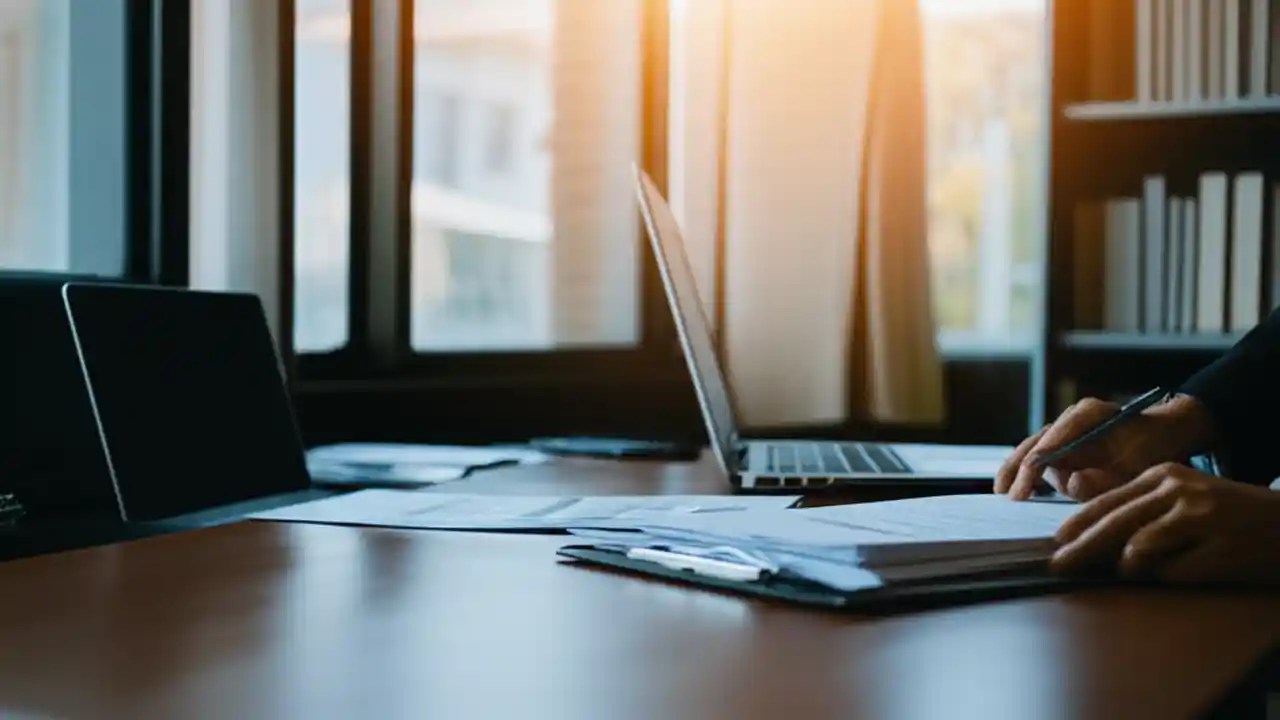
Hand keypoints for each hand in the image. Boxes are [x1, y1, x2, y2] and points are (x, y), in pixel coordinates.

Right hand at [995, 395, 1214, 500]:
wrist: (1169, 434)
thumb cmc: (1156, 448)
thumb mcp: (1138, 465)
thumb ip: (1105, 477)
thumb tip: (1068, 482)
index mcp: (1088, 414)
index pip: (1053, 439)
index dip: (1036, 465)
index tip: (1023, 488)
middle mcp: (1071, 418)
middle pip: (1036, 442)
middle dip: (1019, 468)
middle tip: (1006, 493)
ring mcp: (1067, 429)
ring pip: (1034, 447)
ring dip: (1018, 469)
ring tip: (1001, 490)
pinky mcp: (1067, 442)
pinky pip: (1042, 454)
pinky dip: (1027, 469)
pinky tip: (1015, 486)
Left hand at [1052, 463, 1279, 585]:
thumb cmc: (1229, 517)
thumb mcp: (1183, 500)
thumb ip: (1142, 514)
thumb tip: (1092, 544)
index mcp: (1162, 476)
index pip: (1107, 503)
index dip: (1077, 526)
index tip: (1054, 544)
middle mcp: (1177, 490)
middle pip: (1113, 525)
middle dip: (1080, 550)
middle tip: (1057, 567)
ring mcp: (1200, 517)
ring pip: (1138, 549)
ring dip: (1128, 569)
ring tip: (1132, 574)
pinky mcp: (1219, 547)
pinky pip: (1173, 572)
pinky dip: (1165, 578)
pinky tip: (1174, 577)